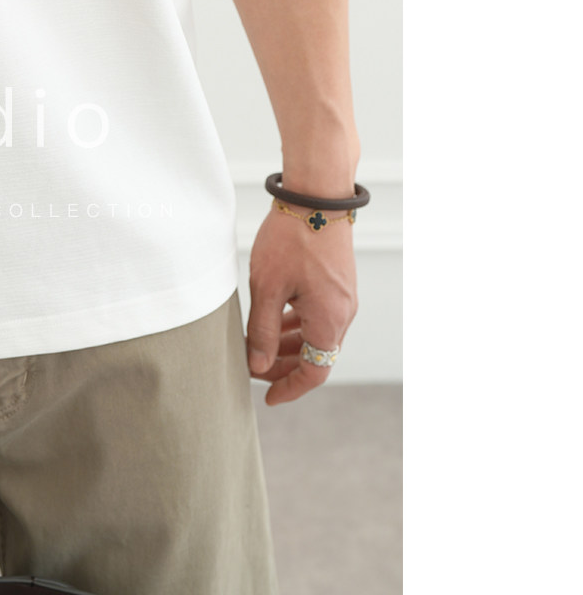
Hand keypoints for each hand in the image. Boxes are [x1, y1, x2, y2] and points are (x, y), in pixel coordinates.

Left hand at [245, 203, 357, 404]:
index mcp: (329, 320)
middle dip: (284, 367)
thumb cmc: (291, 238)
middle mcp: (342, 314)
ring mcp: (342, 298)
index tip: (267, 397)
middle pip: (316, 356)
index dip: (290, 388)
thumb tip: (258, 365)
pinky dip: (297, 324)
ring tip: (259, 347)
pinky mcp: (337, 283)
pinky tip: (275, 320)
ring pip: (316, 335)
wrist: (316, 197)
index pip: (315, 372)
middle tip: (253, 367)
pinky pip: (318, 315)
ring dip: (289, 345)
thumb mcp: (267, 287)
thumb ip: (263, 330)